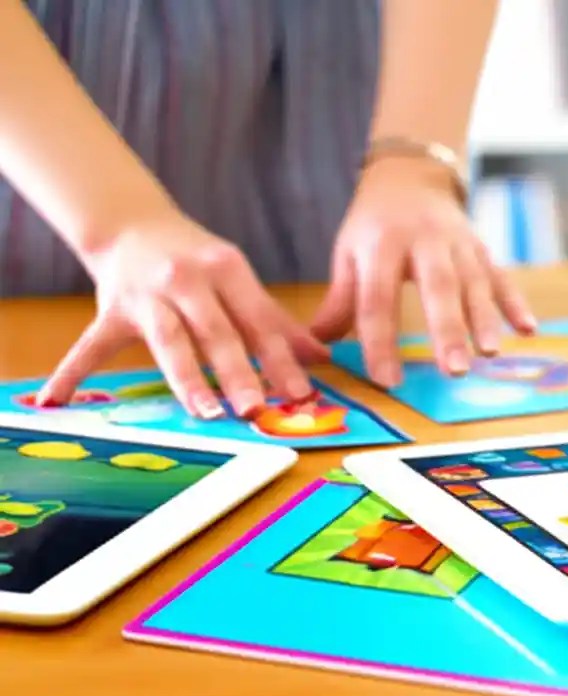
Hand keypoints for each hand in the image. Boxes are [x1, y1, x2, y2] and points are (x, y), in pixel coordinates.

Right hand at [37, 212, 328, 417]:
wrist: (133, 223)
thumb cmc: (199, 263)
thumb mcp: (240, 282)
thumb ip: (277, 323)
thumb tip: (322, 359)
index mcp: (228, 270)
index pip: (259, 321)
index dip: (281, 359)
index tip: (299, 394)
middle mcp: (188, 280)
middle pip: (217, 333)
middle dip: (237, 373)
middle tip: (255, 408)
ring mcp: (147, 295)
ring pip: (169, 341)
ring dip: (185, 378)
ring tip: (203, 412)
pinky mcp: (111, 309)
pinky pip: (90, 345)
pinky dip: (71, 372)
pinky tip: (56, 401)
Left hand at [311, 157, 536, 386]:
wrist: (410, 176)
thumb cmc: (375, 225)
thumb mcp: (349, 252)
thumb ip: (341, 299)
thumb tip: (317, 346)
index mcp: (382, 244)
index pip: (379, 297)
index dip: (381, 340)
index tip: (387, 380)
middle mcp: (424, 241)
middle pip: (437, 288)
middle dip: (447, 329)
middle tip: (453, 370)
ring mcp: (459, 244)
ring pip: (474, 283)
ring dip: (485, 318)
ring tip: (490, 353)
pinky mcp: (482, 248)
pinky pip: (501, 277)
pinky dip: (516, 303)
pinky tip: (529, 330)